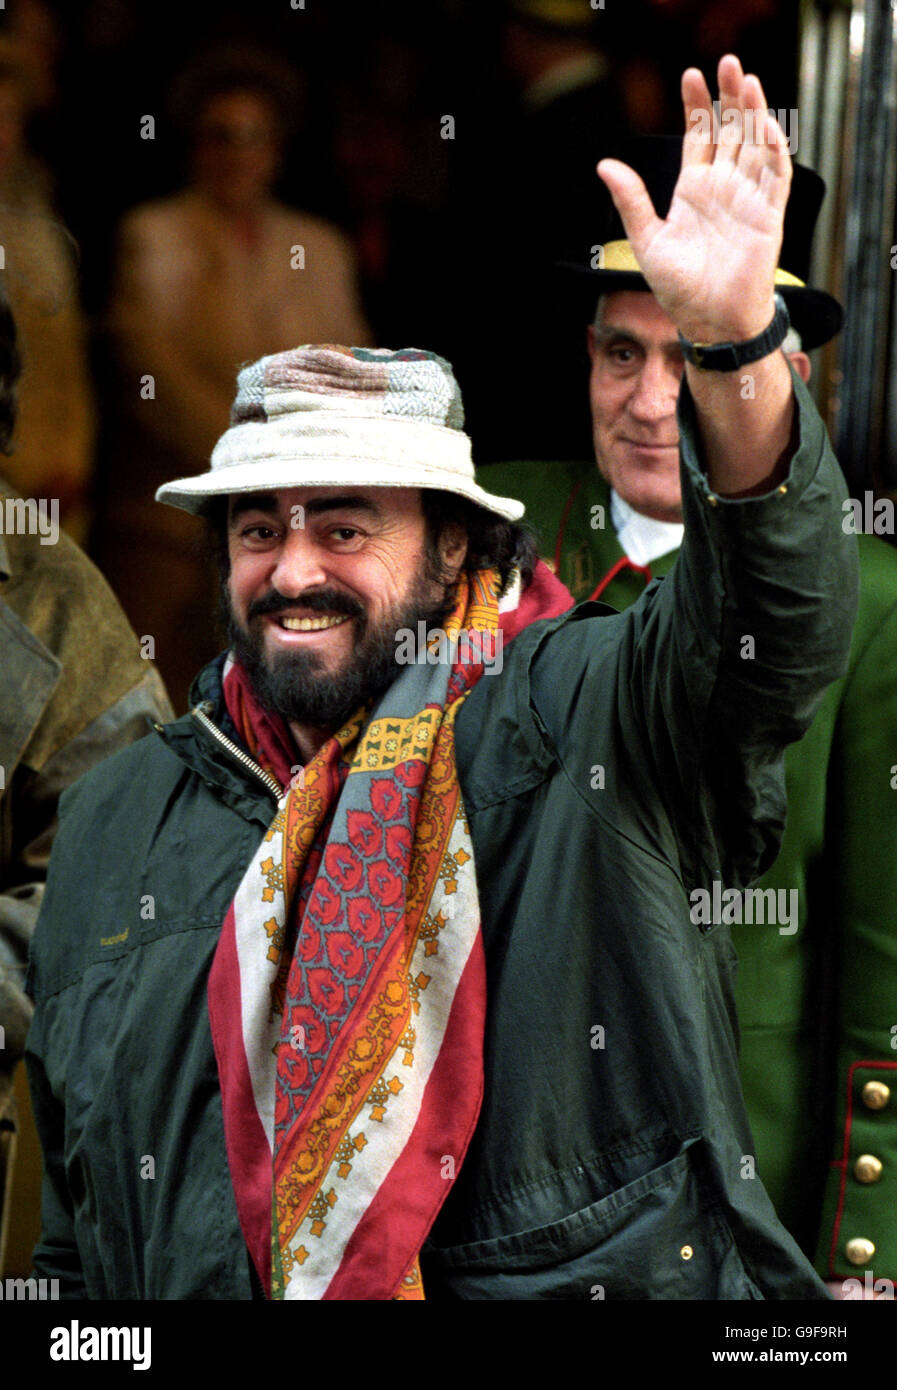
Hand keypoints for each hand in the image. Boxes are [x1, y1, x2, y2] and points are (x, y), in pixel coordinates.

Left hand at [597, 54, 790, 344]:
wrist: (707, 322)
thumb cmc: (678, 288)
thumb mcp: (646, 239)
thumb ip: (630, 200)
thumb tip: (603, 164)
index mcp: (695, 189)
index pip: (700, 135)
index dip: (697, 105)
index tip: (689, 75)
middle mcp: (724, 188)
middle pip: (731, 129)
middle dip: (730, 96)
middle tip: (726, 62)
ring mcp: (748, 199)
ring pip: (755, 143)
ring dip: (753, 111)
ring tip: (745, 78)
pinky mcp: (768, 216)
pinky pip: (776, 175)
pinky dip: (773, 149)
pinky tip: (763, 124)